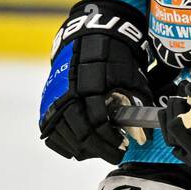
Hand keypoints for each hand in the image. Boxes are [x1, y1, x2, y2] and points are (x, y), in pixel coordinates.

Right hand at [40, 0, 152, 163]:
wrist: (90, 35)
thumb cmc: (115, 57)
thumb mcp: (131, 76)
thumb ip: (136, 104)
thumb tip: (143, 135)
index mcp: (91, 86)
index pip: (98, 123)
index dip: (111, 139)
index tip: (122, 146)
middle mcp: (69, 95)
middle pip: (81, 134)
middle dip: (100, 149)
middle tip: (115, 154)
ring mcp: (55, 100)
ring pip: (66, 137)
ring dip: (84, 149)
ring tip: (99, 150)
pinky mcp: (47, 104)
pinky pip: (52, 134)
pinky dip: (66, 145)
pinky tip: (81, 146)